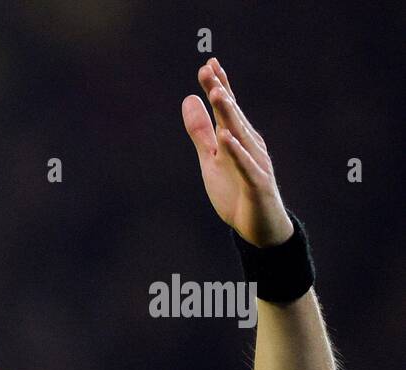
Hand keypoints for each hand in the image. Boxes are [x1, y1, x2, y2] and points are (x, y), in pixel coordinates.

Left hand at [182, 57, 293, 247]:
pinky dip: (236, 152)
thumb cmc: (236, 190)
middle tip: (209, 70)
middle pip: (233, 115)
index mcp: (237, 138)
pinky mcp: (258, 185)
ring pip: (241, 135)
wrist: (259, 227)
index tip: (207, 64)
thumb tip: (189, 99)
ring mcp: (255, 163)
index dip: (218, 86)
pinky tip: (226, 138)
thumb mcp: (211, 159)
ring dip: (230, 114)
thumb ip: (200, 131)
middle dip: (222, 92)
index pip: (228, 108)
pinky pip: (246, 166)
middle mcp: (249, 145)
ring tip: (218, 93)